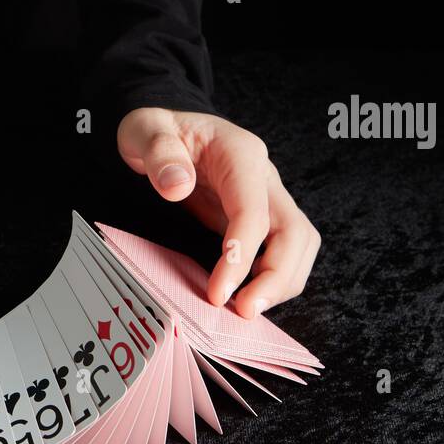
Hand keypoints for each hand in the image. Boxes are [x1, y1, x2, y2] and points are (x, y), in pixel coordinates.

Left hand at [117, 106, 319, 317]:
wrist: (166, 130)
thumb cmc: (157, 131)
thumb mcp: (145, 130)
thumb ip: (159, 153)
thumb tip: (178, 186)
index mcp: (241, 155)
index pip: (255, 211)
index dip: (242, 254)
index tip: (219, 291)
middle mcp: (264, 177)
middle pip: (295, 232)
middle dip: (278, 277)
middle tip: (244, 312)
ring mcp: (266, 199)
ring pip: (298, 244)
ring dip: (281, 282)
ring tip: (246, 311)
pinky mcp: (259, 219)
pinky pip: (281, 251)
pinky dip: (272, 278)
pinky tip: (245, 298)